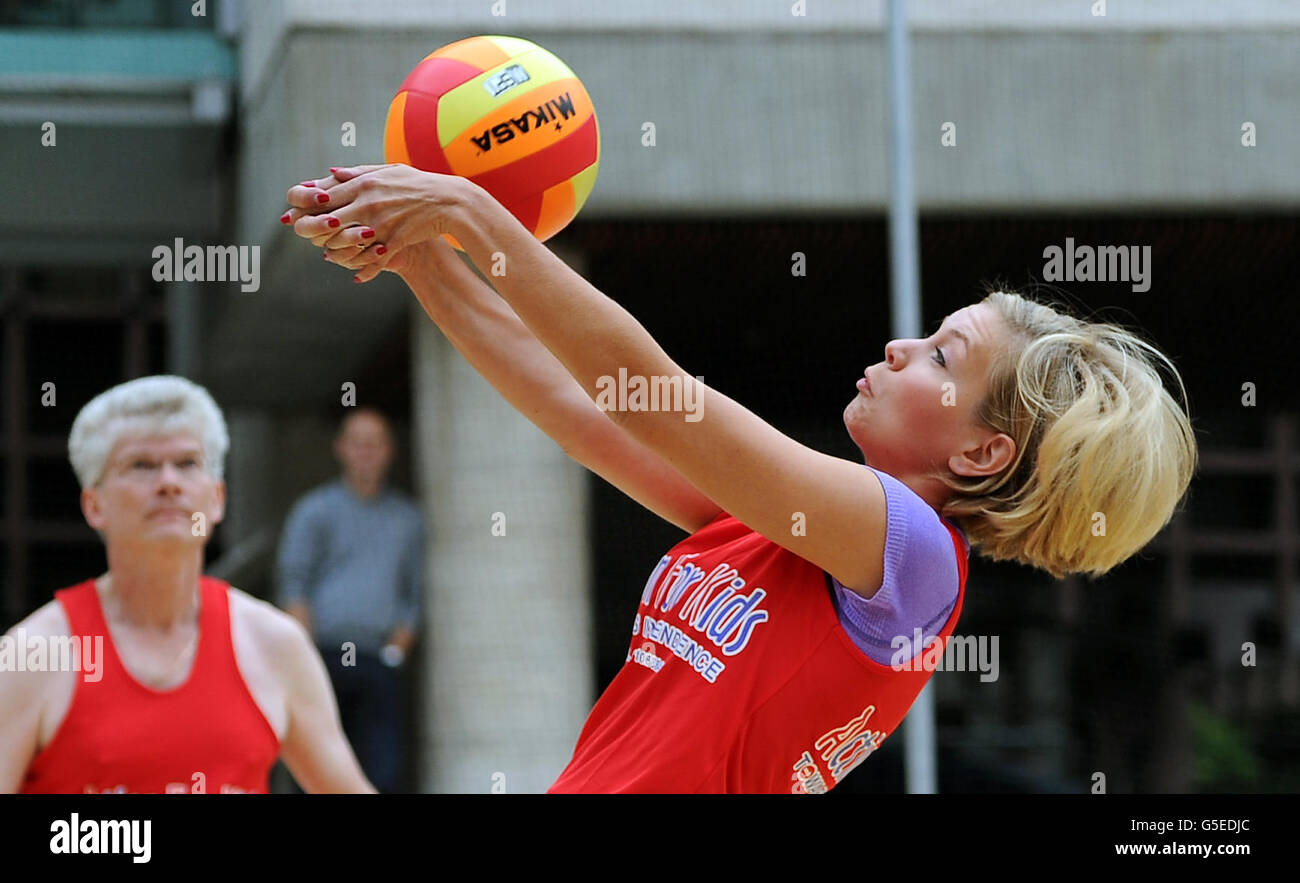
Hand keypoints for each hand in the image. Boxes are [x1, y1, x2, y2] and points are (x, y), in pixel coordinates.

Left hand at [282, 164, 468, 282]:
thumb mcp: (387, 171)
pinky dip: (363, 270)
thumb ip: (358, 173)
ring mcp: (381, 223)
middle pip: (326, 220)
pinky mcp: (395, 240)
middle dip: (310, 230)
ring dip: (334, 250)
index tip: (291, 215)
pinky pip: (372, 259)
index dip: (303, 206)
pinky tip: (357, 274)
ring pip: (345, 241)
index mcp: (363, 184)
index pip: (322, 195)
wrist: (449, 201)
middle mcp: (368, 202)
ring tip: (330, 253)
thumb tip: (330, 173)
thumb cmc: (417, 184)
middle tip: (305, 235)